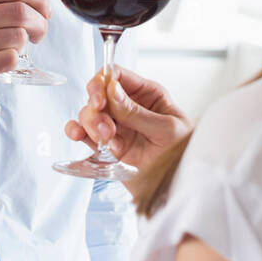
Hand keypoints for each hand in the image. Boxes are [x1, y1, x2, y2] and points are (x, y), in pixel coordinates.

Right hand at [0, 0, 50, 125]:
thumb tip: (30, 0)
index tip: (45, 8)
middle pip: (18, 11)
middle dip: (39, 22)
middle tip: (40, 32)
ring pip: (17, 36)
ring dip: (25, 44)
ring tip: (17, 50)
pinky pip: (10, 59)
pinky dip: (15, 61)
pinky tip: (4, 63)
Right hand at [65, 65, 190, 169]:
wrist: (179, 185)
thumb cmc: (183, 152)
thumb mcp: (166, 129)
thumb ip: (136, 112)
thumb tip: (111, 89)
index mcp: (146, 94)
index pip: (116, 75)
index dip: (101, 83)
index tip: (99, 100)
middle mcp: (128, 106)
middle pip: (97, 95)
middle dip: (96, 111)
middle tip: (107, 129)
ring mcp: (116, 125)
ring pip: (88, 113)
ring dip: (91, 126)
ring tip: (108, 142)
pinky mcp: (107, 144)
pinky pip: (84, 132)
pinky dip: (78, 133)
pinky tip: (81, 137)